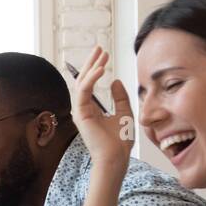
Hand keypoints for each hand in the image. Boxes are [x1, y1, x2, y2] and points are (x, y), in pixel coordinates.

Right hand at [68, 46, 134, 170]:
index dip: (96, 68)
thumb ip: (120, 97)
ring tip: (101, 55)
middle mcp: (83, 108)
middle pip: (83, 80)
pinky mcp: (81, 113)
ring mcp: (80, 111)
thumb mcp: (124, 113)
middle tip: (100, 48)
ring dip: (91, 67)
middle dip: (91, 63)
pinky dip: (91, 79)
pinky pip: (83, 91)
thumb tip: (115, 80)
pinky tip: (101, 69)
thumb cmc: (119, 141)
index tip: (104, 55)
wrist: (116, 158)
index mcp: (91, 109)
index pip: (90, 83)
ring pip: (81, 83)